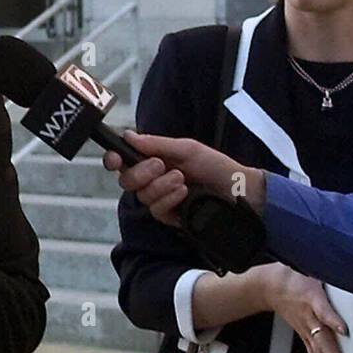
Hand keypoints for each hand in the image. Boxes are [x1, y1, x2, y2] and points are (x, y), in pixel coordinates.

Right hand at [103, 131, 263, 226]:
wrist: (238, 190)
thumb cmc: (215, 166)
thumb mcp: (187, 149)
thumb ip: (156, 144)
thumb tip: (128, 135)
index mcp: (154, 159)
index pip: (125, 160)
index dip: (114, 159)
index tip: (115, 158)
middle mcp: (154, 180)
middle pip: (127, 180)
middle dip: (141, 172)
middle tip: (161, 165)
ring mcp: (161, 199)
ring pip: (142, 196)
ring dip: (161, 185)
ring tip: (182, 179)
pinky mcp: (170, 216)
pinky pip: (156, 210)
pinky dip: (168, 199)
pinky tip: (183, 193)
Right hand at [254, 263, 349, 352]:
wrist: (269, 286)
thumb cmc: (292, 276)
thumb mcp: (310, 267)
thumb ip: (328, 270)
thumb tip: (346, 267)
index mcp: (311, 297)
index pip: (323, 310)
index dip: (333, 321)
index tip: (344, 330)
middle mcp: (308, 316)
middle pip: (321, 340)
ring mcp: (305, 328)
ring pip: (317, 352)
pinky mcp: (303, 334)